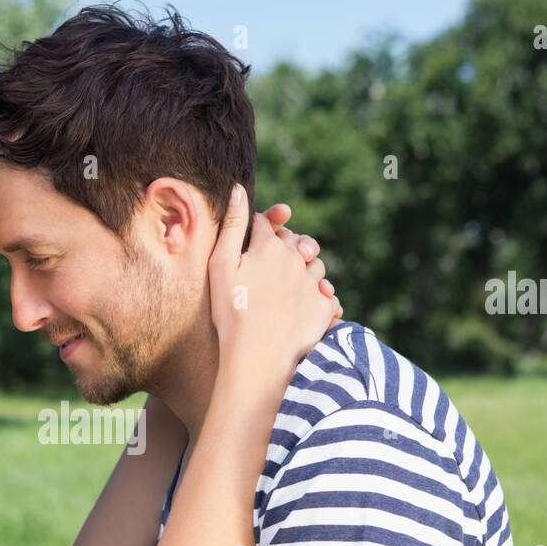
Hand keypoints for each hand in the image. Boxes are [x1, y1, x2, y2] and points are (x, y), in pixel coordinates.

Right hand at [208, 184, 338, 396]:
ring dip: (304, 271)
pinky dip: (317, 298)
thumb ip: (232, 225)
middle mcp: (296, 259)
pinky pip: (325, 295)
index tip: (253, 237)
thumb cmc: (231, 311)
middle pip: (293, 242)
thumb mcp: (221, 265)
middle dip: (284, 246)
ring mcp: (313, 283)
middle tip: (270, 265)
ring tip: (287, 289)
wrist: (256, 357)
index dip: (258, 227)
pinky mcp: (324, 307)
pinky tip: (303, 308)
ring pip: (313, 266)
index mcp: (270, 246)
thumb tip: (239, 188)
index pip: (266, 224)